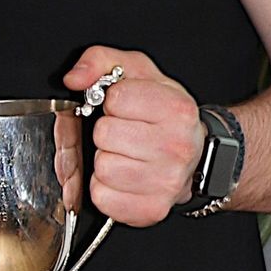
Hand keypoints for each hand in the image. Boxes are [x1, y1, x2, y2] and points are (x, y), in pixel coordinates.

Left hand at [64, 47, 204, 225]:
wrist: (196, 156)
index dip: (112, 102)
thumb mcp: (137, 73)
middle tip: (124, 133)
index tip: (125, 107)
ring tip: (126, 154)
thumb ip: (100, 61)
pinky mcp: (152, 209)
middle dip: (106, 132)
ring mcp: (167, 182)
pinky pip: (102, 197)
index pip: (115, 99)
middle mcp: (177, 147)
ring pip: (102, 168)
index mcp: (176, 109)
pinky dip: (104, 189)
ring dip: (105, 160)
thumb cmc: (163, 114)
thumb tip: (74, 78)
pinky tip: (124, 178)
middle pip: (104, 135)